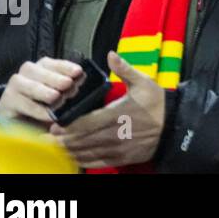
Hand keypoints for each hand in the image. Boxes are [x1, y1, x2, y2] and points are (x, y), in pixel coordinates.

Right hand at [0, 57, 82, 126]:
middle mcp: (27, 73)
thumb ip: (69, 89)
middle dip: (56, 79)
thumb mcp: (59, 96)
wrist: (18, 121)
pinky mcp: (6, 103)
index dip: (67, 67)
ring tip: (56, 98)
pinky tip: (48, 115)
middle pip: (41, 72)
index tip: (78, 72)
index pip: (55, 64)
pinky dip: (37, 110)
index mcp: (43, 67)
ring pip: (29, 85)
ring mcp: (14, 87)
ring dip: (44, 91)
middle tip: (68, 85)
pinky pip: (22, 104)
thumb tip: (80, 83)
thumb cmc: (44, 106)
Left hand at [51, 51, 165, 168]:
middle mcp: (114, 134)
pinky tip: (72, 157)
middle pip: (80, 141)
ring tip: (53, 148)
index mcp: (117, 114)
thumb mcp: (144, 82)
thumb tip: (110, 54)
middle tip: (44, 140)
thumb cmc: (158, 103)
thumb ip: (124, 69)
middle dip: (61, 141)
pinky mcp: (120, 159)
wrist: (174, 126)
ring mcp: (117, 149)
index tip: (54, 126)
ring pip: (85, 153)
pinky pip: (96, 163)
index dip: (67, 127)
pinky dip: (82, 161)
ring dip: (68, 151)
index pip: (85, 124)